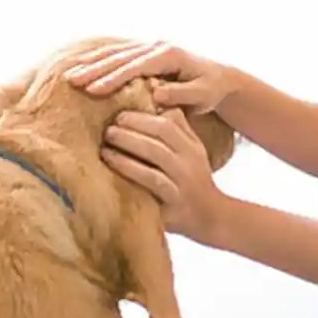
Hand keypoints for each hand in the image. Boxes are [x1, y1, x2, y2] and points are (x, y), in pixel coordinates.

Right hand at [65, 41, 234, 114]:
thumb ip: (181, 95)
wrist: (219, 78)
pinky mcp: (145, 53)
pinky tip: (82, 66)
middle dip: (95, 69)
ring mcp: (150, 47)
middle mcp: (157, 47)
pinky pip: (118, 55)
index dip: (113, 78)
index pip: (136, 67)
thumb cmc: (211, 90)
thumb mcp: (202, 95)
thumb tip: (156, 93)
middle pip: (121, 57)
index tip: (93, 90)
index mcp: (170, 55)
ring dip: (92, 63)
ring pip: (116, 53)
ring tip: (70, 75)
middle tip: (72, 81)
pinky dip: (99, 60)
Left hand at [101, 107, 228, 245]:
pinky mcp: (173, 200)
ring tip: (107, 140)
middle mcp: (190, 160)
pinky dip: (129, 167)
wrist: (209, 217)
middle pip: (162, 132)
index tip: (120, 115)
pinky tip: (111, 161)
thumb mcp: (191, 154)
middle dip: (133, 125)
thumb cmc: (192, 182)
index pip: (170, 121)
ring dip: (128, 142)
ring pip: (156, 153)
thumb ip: (177, 129)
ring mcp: (183, 180)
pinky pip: (151, 179)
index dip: (143, 115)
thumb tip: (153, 100)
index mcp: (192, 146)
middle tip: (109, 126)